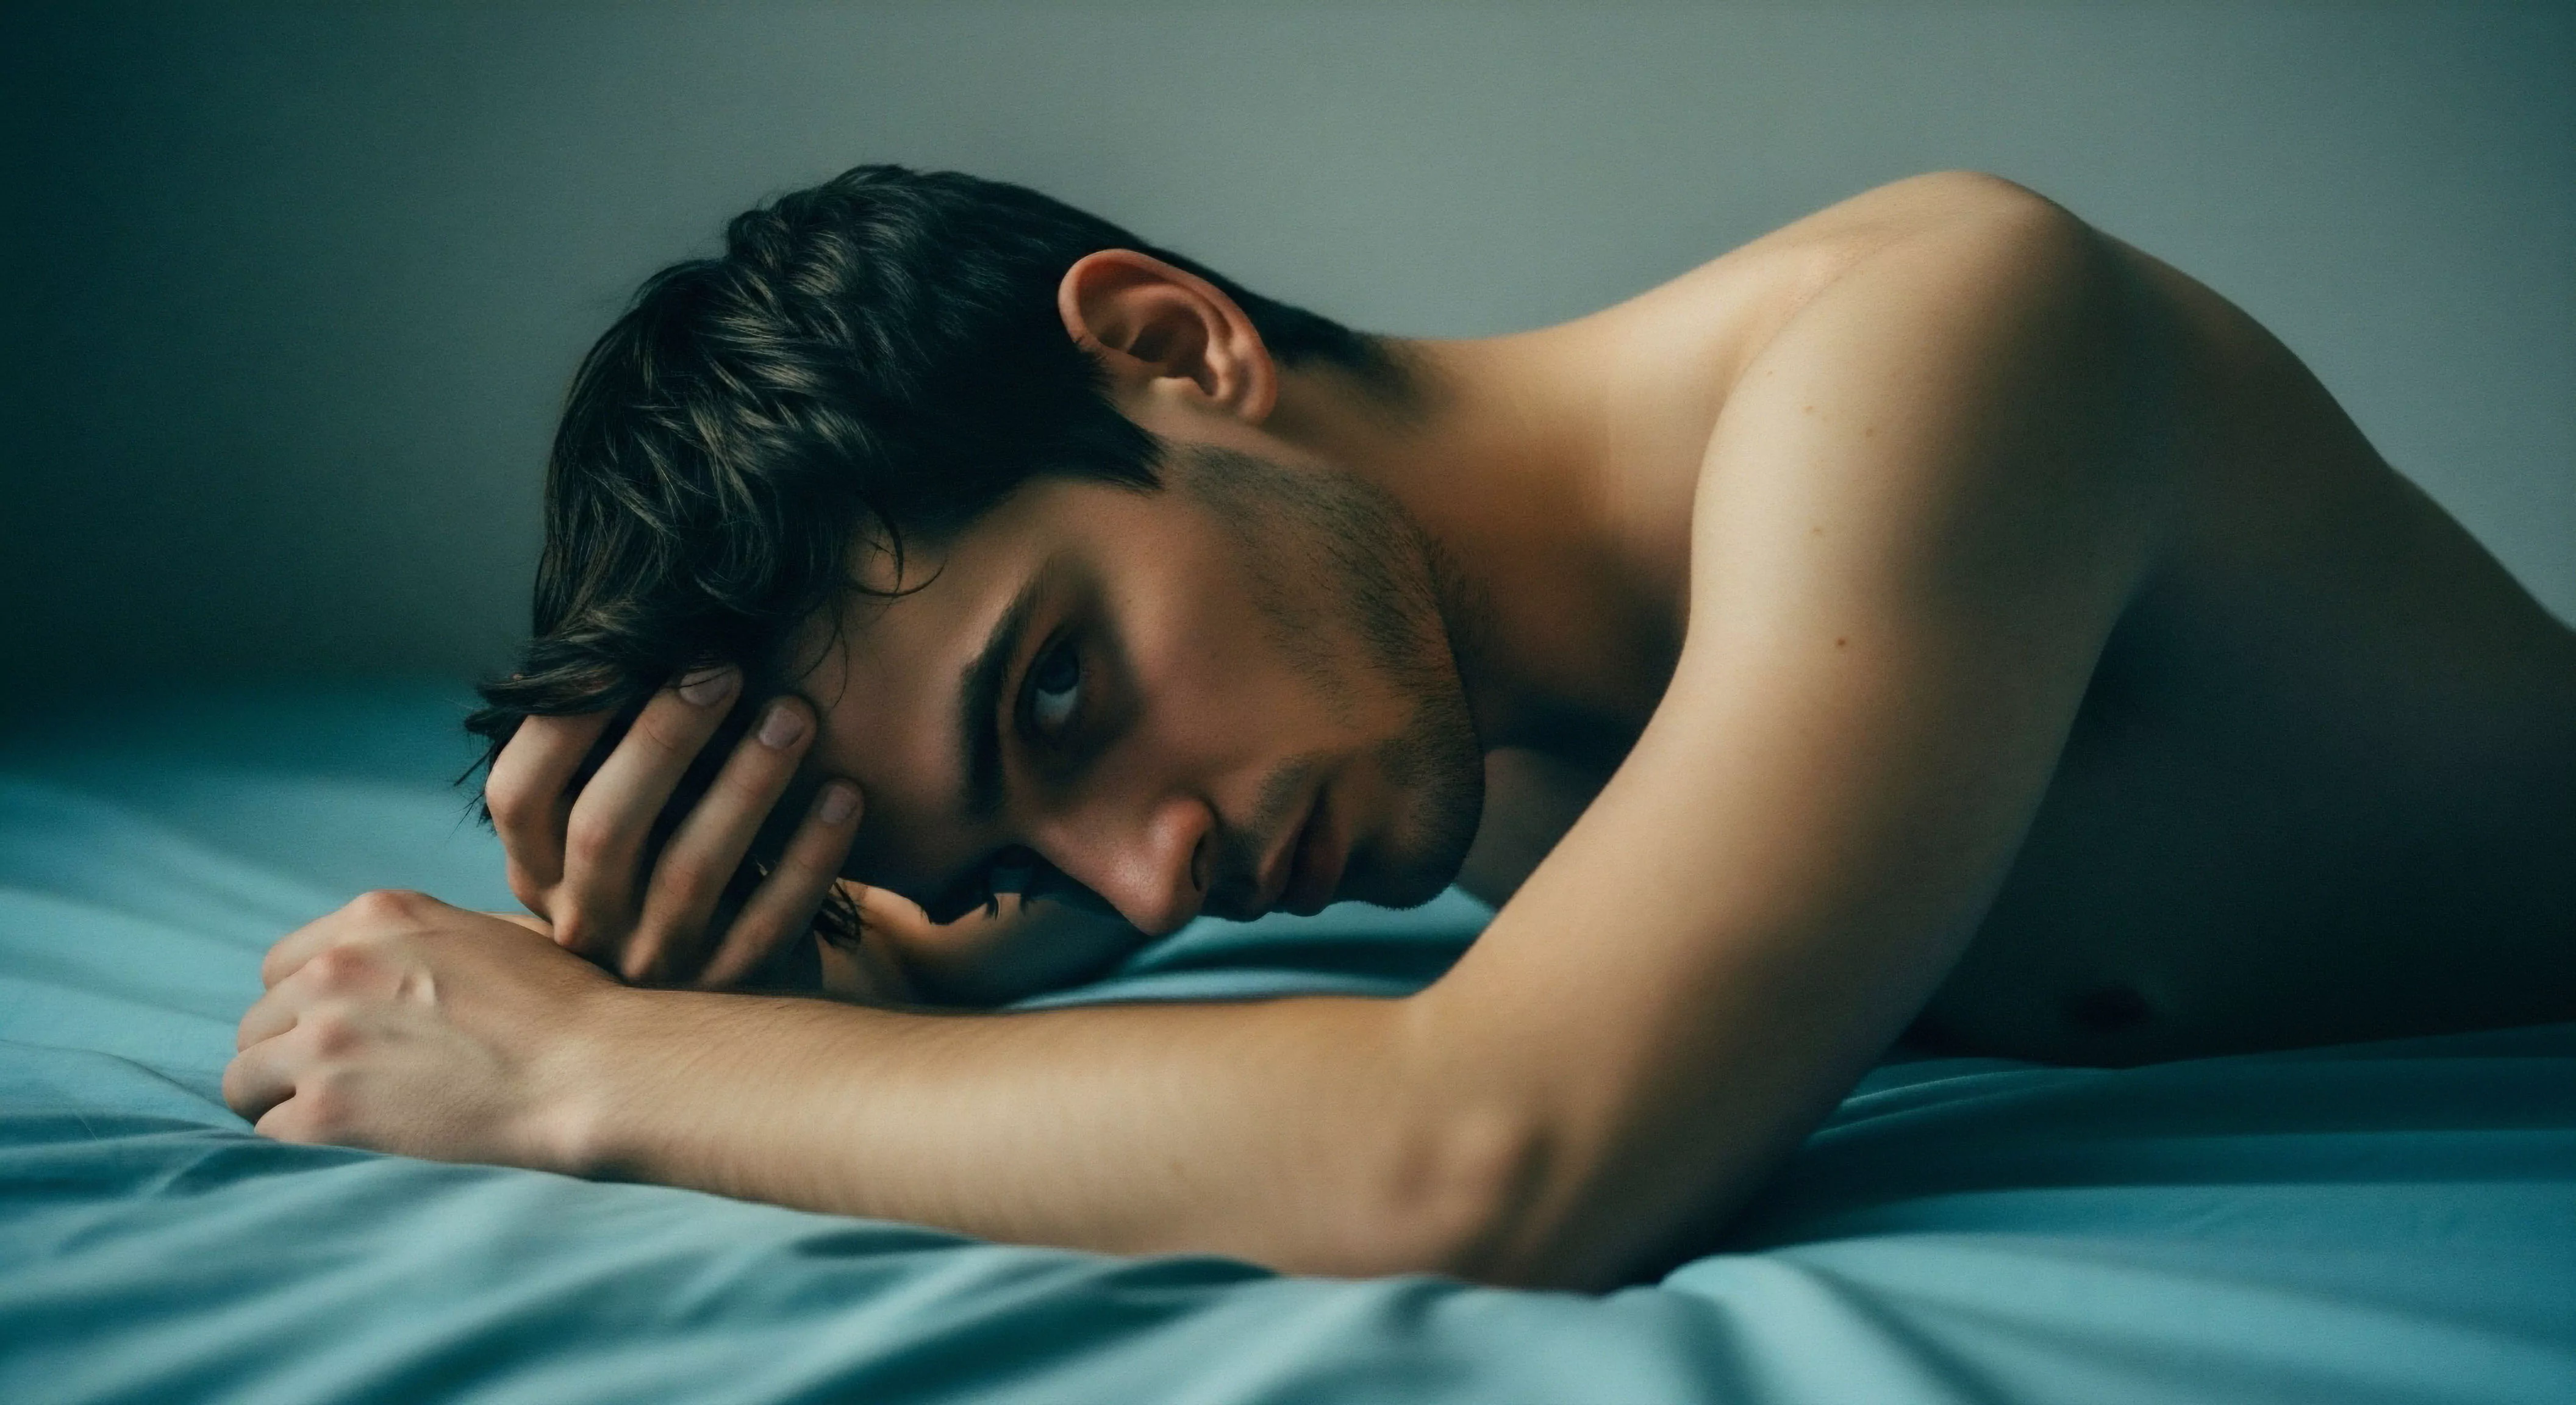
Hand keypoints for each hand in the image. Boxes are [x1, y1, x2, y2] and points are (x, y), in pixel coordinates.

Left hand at [223, 889, 624, 1169]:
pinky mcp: (326, 1113)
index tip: (342, 1035)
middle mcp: (335, 969)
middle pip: (258, 1023)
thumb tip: (388, 968)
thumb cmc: (566, 1007)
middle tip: (347, 1087)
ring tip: (343, 1122)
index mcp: (374, 918)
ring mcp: (324, 1042)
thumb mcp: (491, 933)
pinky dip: (302, 1146)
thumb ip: (421, 940)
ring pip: (244, 1080)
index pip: (282, 966)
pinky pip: (269, 1133)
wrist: (592, 1070)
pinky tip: (352, 1148)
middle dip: (291, 1055)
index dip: (306, 1006)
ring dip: (285, 1102)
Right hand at [484, 665, 863, 989]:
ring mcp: (658, 966)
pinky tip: (846, 793)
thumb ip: (616, 755)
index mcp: (541, 874)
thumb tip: (623, 635)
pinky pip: (773, 920)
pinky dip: (810, 854)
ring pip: (691, 873)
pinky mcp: (733, 990)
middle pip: (604, 828)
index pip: (516, 798)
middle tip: (724, 669)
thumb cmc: (677, 862)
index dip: (561, 723)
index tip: (622, 650)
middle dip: (664, 739)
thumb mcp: (630, 820)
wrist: (728, 1001)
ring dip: (747, 784)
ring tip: (797, 713)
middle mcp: (587, 925)